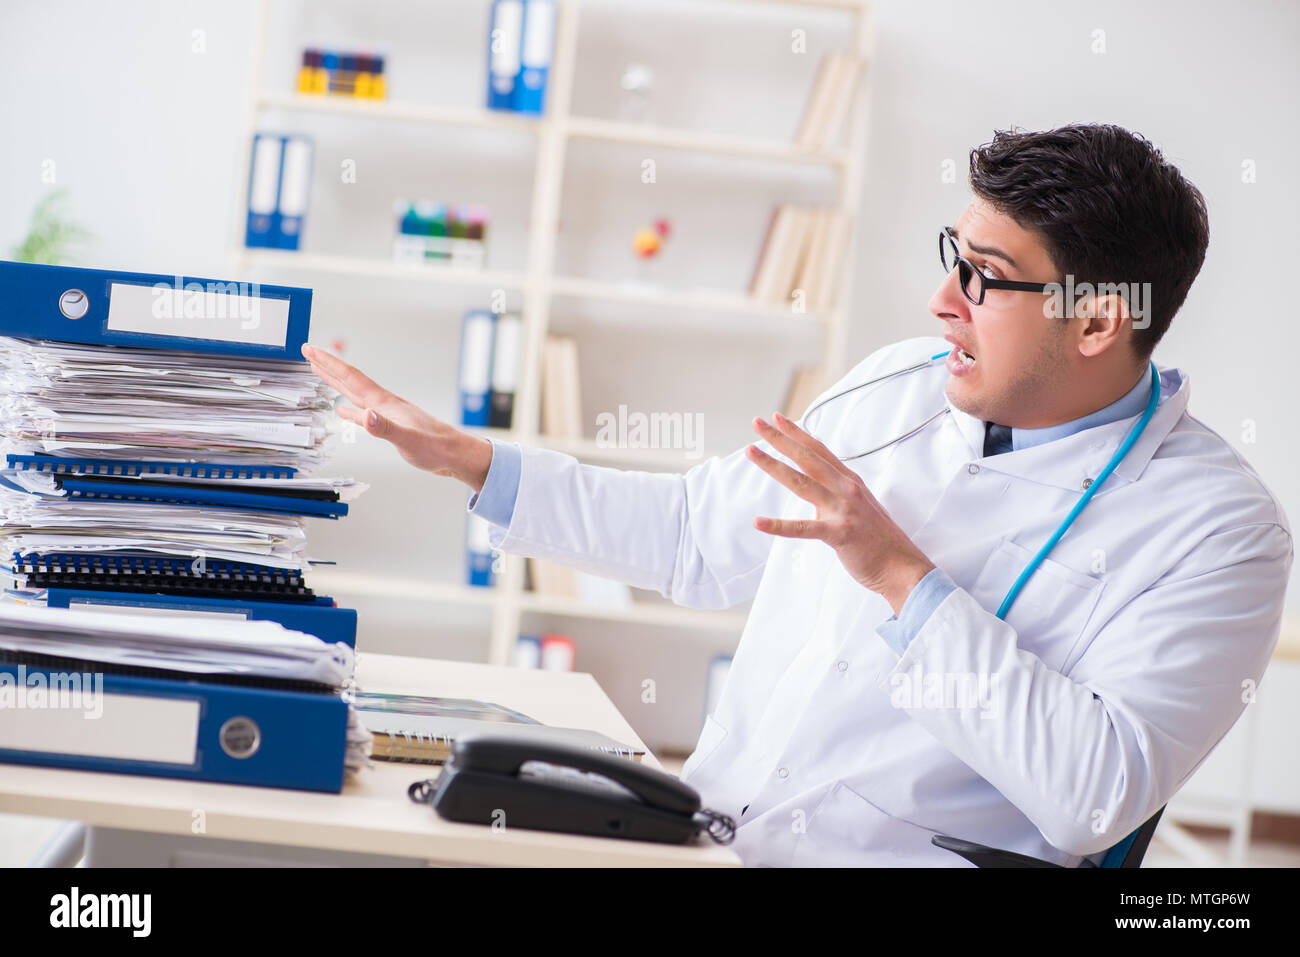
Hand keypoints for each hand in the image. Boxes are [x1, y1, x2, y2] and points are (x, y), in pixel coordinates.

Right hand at [301, 343, 492, 490]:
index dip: (329, 363)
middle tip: (308, 352)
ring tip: (320, 372)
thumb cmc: (436, 447)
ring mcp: (387, 413)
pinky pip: (362, 414)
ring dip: (336, 383)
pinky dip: (350, 411)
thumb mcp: (408, 440)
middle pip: (350, 380)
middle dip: (328, 365)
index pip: (351, 378)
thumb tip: (365, 416)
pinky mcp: (390, 425)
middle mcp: (383, 404)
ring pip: (354, 394)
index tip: (311, 349)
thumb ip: (385, 428)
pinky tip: (343, 411)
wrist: (455, 454)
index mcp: (384, 403)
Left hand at [747, 412, 934, 614]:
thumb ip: (836, 495)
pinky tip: (759, 522)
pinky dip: (779, 526)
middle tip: (758, 423)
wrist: (902, 566)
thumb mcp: (859, 507)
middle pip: (807, 458)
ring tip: (752, 452)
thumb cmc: (879, 539)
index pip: (819, 450)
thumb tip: (815, 494)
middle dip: (780, 439)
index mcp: (850, 481)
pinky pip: (804, 528)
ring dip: (773, 465)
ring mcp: (843, 510)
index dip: (797, 432)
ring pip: (802, 482)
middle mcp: (846, 489)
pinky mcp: (839, 534)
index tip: (778, 418)